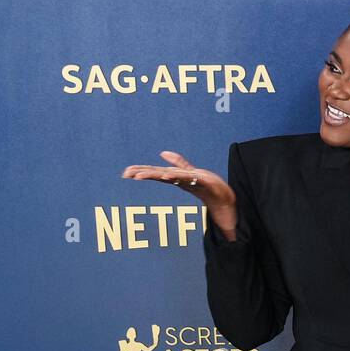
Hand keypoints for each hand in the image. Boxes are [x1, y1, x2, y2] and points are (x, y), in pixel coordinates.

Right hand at [122, 150, 236, 227]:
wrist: (224, 197)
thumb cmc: (206, 186)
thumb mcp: (189, 172)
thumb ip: (177, 162)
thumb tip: (162, 153)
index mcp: (175, 177)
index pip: (154, 172)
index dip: (140, 171)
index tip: (125, 173)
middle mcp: (180, 180)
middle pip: (158, 175)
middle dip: (142, 174)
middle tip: (128, 175)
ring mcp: (190, 181)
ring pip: (170, 177)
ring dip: (156, 176)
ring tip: (141, 176)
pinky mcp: (202, 182)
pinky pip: (188, 178)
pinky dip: (177, 177)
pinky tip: (168, 176)